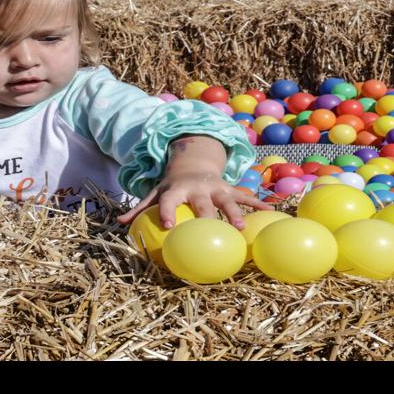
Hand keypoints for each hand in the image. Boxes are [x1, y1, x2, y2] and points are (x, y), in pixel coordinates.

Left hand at [118, 168, 272, 230]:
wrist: (193, 164)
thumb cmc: (172, 186)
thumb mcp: (154, 193)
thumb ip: (139, 209)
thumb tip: (120, 224)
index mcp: (176, 189)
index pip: (169, 200)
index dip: (167, 211)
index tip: (167, 226)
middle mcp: (197, 188)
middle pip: (203, 203)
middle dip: (208, 215)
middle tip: (212, 230)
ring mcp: (216, 187)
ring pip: (227, 200)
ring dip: (235, 213)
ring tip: (242, 228)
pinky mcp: (230, 188)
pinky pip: (245, 197)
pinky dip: (258, 203)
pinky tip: (272, 212)